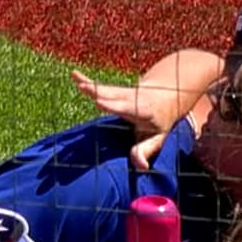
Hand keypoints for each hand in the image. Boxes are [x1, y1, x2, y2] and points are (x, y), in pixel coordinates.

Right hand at [71, 70, 185, 169]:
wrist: (166, 97)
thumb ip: (147, 151)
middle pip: (112, 94)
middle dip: (97, 93)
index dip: (113, 104)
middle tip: (83, 88)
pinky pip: (100, 87)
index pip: (127, 107)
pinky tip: (74, 75)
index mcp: (143, 109)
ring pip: (105, 89)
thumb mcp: (159, 137)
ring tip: (77, 81)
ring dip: (90, 86)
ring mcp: (122, 92)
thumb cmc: (160, 122)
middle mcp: (131, 98)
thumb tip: (140, 167)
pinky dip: (87, 81)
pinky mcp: (115, 90)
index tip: (99, 102)